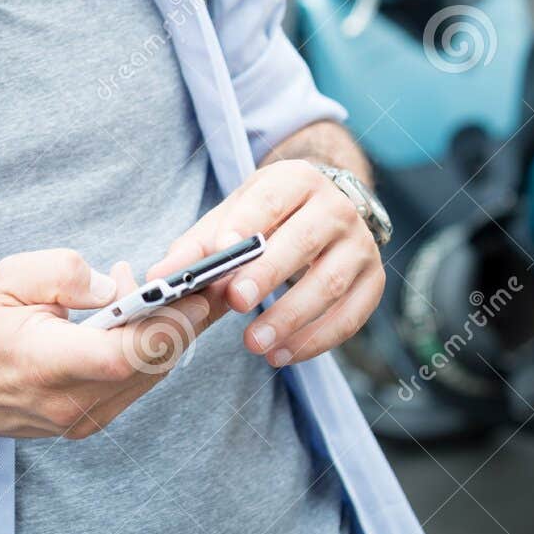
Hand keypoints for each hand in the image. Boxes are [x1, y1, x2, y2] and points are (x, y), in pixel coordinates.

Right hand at [0, 250, 206, 441]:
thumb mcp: (8, 279)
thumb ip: (62, 272)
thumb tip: (112, 284)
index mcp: (47, 365)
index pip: (123, 355)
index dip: (169, 325)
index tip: (198, 294)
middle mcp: (70, 403)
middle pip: (149, 366)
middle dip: (187, 322)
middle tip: (214, 282)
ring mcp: (80, 420)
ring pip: (148, 378)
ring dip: (169, 334)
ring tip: (174, 290)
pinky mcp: (87, 423)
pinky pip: (133, 386)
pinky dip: (147, 352)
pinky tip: (140, 318)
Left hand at [146, 159, 384, 368]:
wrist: (324, 211)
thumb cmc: (269, 216)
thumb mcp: (233, 215)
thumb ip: (198, 245)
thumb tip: (160, 276)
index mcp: (297, 179)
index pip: (270, 200)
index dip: (246, 225)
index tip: (222, 252)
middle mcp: (336, 207)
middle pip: (302, 242)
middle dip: (266, 275)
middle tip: (233, 302)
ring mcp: (360, 245)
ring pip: (328, 283)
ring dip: (289, 317)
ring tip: (253, 343)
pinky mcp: (372, 281)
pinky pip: (350, 316)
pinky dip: (315, 340)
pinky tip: (283, 354)